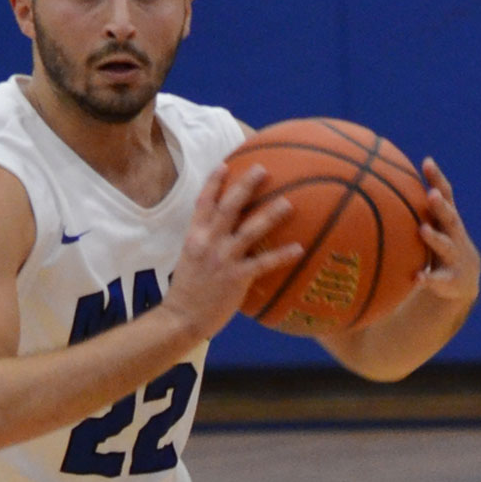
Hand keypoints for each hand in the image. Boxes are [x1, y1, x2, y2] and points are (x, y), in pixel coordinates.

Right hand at [162, 163, 303, 339]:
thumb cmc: (188, 290)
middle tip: (262, 169)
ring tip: (288, 202)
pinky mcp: (236, 277)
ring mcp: (223, 259)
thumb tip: (221, 231)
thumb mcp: (190, 259)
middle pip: (228, 207)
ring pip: (250, 230)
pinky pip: (263, 263)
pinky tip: (298, 248)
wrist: (182, 317)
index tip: (225, 164)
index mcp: (194, 236)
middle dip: (245, 186)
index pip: (203, 203)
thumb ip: (204, 242)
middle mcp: (208, 242)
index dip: (213, 182)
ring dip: (270, 215)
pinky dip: (281, 255)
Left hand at [416, 157, 480, 303]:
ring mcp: (455, 257)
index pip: (445, 194)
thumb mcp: (430, 226)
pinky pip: (439, 279)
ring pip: (445, 245)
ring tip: (423, 230)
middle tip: (431, 194)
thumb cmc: (436, 245)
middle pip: (449, 216)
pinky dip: (429, 278)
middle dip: (440, 205)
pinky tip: (417, 277)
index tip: (427, 162)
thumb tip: (373, 183)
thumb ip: (410, 207)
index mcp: (447, 219)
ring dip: (434, 237)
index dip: (437, 178)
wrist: (462, 282)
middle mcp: (454, 234)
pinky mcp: (451, 280)